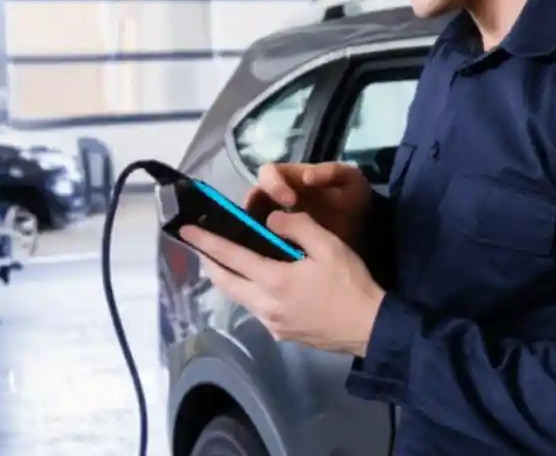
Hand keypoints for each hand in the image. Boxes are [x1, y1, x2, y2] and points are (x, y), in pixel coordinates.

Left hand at [180, 211, 384, 355]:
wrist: (369, 327)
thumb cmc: (350, 283)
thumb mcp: (329, 246)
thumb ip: (297, 227)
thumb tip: (271, 220)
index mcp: (273, 279)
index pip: (230, 256)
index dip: (206, 242)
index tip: (186, 230)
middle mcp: (264, 304)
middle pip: (224, 282)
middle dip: (209, 263)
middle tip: (201, 247)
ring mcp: (271, 323)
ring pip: (240, 298)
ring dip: (229, 279)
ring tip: (230, 263)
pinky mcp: (281, 335)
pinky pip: (258, 310)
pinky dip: (251, 293)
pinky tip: (264, 286)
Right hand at [246, 162, 372, 246]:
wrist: (362, 229)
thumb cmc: (352, 197)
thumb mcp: (350, 180)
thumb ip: (331, 172)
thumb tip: (306, 177)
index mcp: (290, 176)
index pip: (268, 173)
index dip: (273, 184)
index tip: (290, 200)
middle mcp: (275, 196)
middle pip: (253, 199)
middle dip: (257, 211)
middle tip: (274, 227)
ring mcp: (274, 219)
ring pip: (253, 221)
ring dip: (255, 230)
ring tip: (267, 243)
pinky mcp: (277, 240)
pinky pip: (262, 242)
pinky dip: (263, 248)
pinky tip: (273, 257)